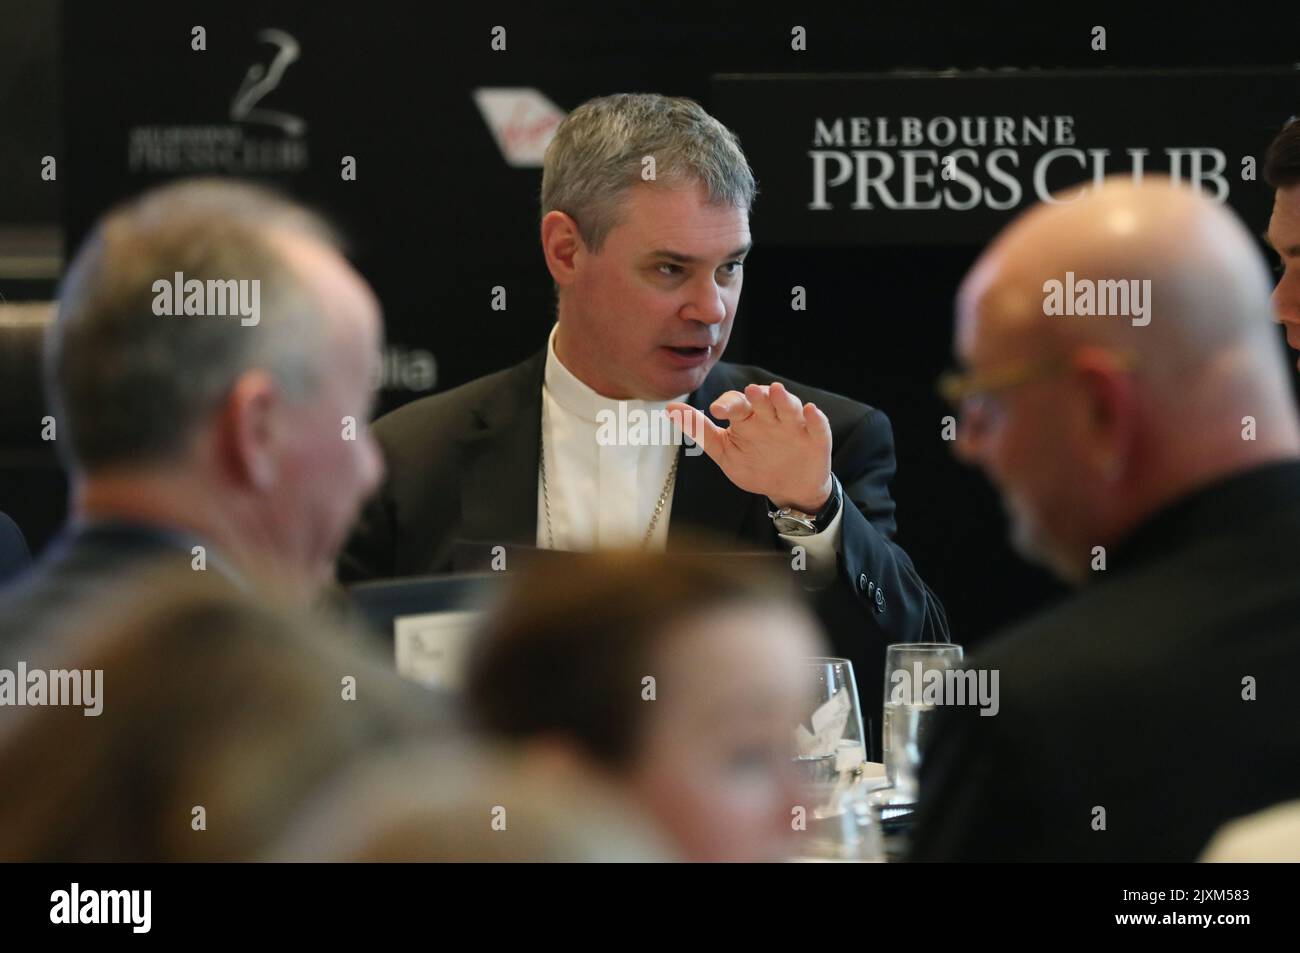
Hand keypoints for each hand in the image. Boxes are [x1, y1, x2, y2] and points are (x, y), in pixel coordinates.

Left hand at [667, 382, 832, 511]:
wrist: (788, 488)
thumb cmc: (755, 466)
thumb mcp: (724, 451)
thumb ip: (699, 430)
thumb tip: (670, 408)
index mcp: (747, 418)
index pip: (736, 404)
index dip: (728, 405)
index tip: (716, 413)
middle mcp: (770, 416)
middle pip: (763, 400)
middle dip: (757, 396)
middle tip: (750, 392)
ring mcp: (793, 425)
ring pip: (789, 406)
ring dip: (783, 398)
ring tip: (776, 391)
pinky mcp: (816, 437)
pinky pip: (817, 424)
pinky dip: (815, 417)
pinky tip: (810, 411)